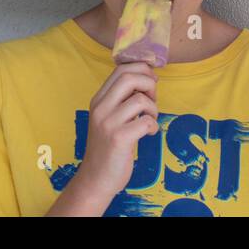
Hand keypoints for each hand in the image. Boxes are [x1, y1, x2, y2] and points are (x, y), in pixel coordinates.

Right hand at [75, 61, 157, 199]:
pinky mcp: (119, 138)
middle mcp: (101, 108)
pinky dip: (153, 126)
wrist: (95, 179)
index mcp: (98, 100)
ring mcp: (108, 123)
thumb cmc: (107, 147)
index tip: (150, 81)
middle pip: (129, 77)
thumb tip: (147, 79)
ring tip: (150, 120)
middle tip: (153, 98)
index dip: (141, 69)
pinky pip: (146, 121)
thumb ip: (121, 99)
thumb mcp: (109, 118)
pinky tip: (149, 134)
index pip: (120, 69)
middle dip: (149, 83)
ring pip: (140, 99)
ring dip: (153, 108)